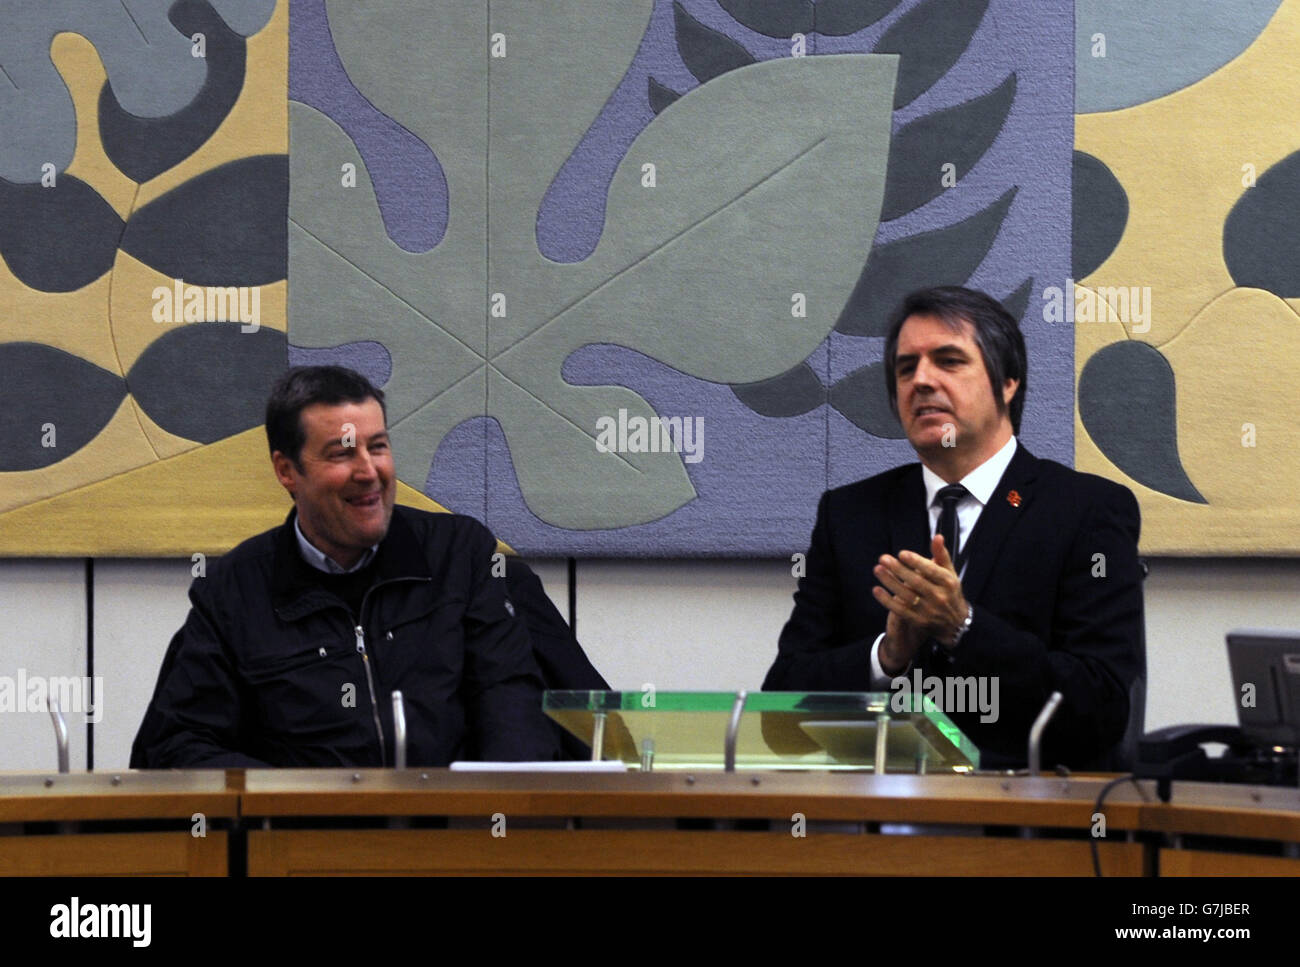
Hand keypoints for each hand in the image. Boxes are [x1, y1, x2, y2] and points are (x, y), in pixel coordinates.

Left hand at [872, 535, 968, 650]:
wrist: (955, 623)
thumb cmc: (950, 592)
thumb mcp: (950, 573)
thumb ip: (941, 555)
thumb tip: (937, 536)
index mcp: (948, 583)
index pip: (932, 571)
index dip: (916, 562)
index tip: (902, 554)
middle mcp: (939, 597)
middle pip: (917, 582)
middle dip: (898, 569)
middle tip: (883, 558)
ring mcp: (928, 611)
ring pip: (906, 595)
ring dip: (890, 582)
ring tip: (878, 569)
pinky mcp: (918, 621)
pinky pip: (900, 610)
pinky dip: (887, 600)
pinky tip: (876, 589)